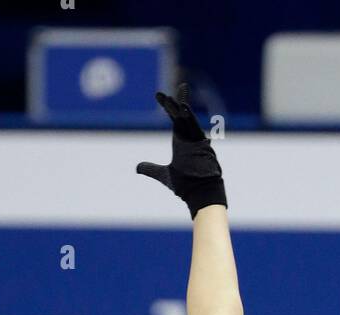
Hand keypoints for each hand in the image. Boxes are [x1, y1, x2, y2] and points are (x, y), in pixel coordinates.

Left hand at [136, 82, 226, 217]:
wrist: (200, 195)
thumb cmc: (186, 185)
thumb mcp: (164, 175)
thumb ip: (151, 169)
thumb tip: (137, 167)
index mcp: (182, 141)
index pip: (174, 119)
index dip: (167, 107)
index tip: (159, 95)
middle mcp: (190, 138)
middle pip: (179, 115)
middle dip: (170, 104)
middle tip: (159, 94)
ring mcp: (197, 140)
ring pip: (187, 119)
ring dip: (178, 107)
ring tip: (170, 98)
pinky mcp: (202, 145)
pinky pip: (195, 128)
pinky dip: (189, 117)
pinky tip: (183, 106)